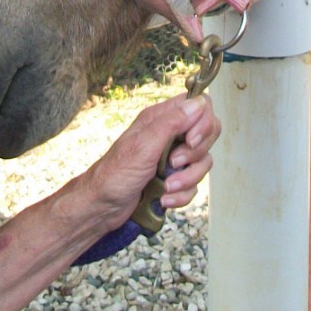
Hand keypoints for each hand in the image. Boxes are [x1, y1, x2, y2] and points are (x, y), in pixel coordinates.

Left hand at [83, 93, 221, 228]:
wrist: (102, 207)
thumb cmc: (115, 174)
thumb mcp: (143, 145)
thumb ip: (172, 123)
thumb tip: (197, 103)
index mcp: (161, 119)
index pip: (199, 105)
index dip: (203, 122)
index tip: (190, 140)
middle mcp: (170, 135)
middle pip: (207, 135)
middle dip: (195, 154)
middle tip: (174, 162)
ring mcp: (173, 157)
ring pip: (202, 162)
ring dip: (187, 179)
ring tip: (166, 186)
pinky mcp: (174, 178)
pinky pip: (194, 184)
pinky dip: (182, 194)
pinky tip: (164, 198)